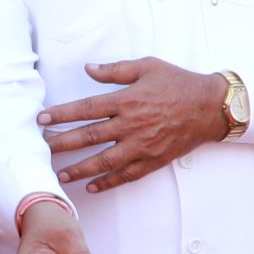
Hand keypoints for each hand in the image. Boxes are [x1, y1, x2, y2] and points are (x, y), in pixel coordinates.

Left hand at [39, 58, 232, 193]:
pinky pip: (126, 176)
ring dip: (79, 169)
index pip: (86, 109)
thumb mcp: (147, 66)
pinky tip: (92, 187)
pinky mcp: (153, 161)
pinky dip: (108, 183)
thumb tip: (88, 69)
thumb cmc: (179, 84)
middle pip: (88, 137)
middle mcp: (131, 125)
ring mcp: (142, 146)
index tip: (42, 119)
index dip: (61, 114)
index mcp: (127, 100)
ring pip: (103, 161)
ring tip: (60, 174)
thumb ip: (115, 70)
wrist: (211, 107)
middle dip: (61, 143)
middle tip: (42, 147)